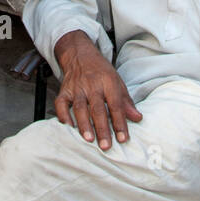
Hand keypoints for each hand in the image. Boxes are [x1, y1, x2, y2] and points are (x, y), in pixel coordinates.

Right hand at [53, 30, 141, 150]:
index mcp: (108, 82)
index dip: (120, 122)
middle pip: (98, 109)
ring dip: (84, 124)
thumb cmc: (101, 71)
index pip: (116, 105)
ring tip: (89, 139)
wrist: (80, 54)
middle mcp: (92, 85)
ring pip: (80, 108)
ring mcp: (77, 88)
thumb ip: (126, 102)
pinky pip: (61, 104)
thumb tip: (137, 118)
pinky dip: (63, 115)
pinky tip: (68, 127)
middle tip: (106, 146)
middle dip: (102, 128)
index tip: (123, 139)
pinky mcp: (64, 90)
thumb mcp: (117, 82)